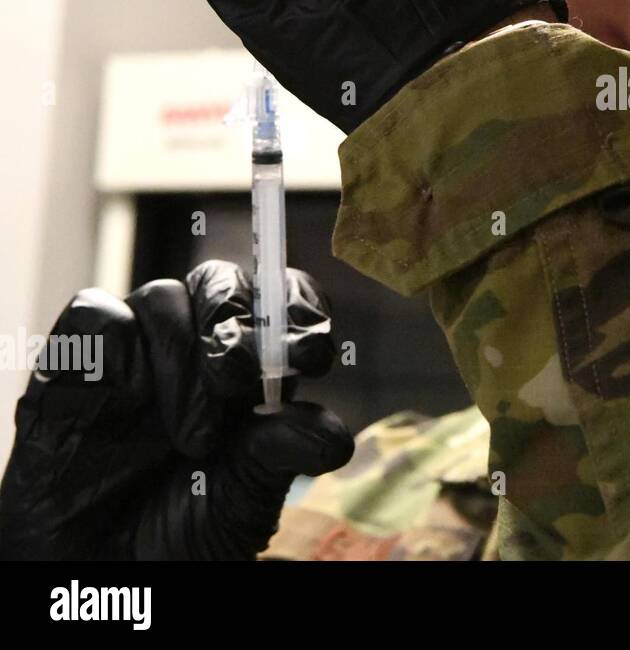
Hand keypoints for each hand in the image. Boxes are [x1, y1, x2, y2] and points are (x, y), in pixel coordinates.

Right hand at [0, 261, 352, 559]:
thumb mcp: (246, 498)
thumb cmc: (181, 524)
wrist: (102, 567)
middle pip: (222, 282)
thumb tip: (333, 437)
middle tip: (241, 382)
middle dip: (239, 322)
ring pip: (164, 296)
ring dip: (183, 356)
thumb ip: (284, 456)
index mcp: (251, 363)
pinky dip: (116, 344)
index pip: (281, 299)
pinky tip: (125, 399)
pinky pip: (97, 314)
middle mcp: (195, 342)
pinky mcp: (76, 357)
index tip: (311, 353)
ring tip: (193, 435)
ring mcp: (136, 346)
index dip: (300, 308)